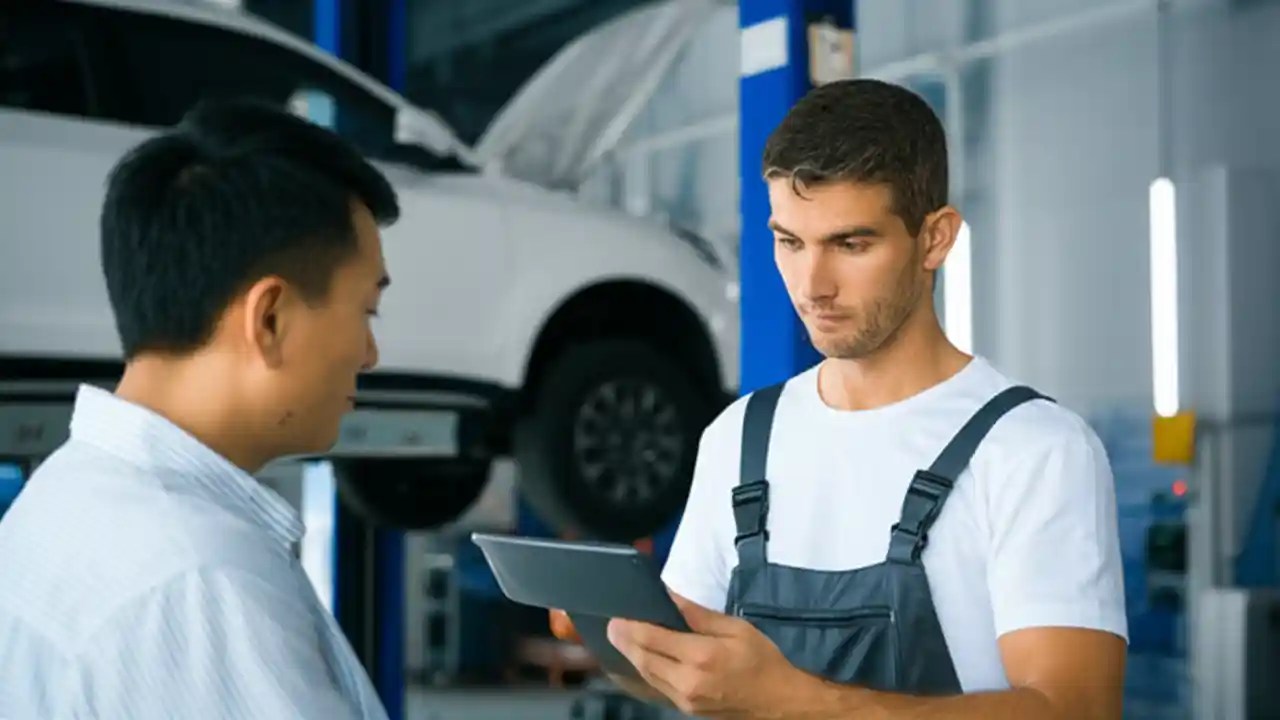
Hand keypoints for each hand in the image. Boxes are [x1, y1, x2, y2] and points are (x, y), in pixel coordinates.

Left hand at [606, 593, 806, 718]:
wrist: (778, 703)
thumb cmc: (761, 660)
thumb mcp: (736, 628)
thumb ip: (698, 615)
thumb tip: (669, 596)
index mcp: (701, 657)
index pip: (653, 638)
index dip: (631, 626)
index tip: (618, 614)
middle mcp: (687, 681)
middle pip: (643, 658)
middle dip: (625, 640)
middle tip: (612, 624)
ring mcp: (684, 699)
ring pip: (647, 674)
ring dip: (631, 655)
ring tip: (621, 637)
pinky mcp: (685, 709)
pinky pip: (658, 686)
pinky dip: (646, 669)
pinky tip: (641, 656)